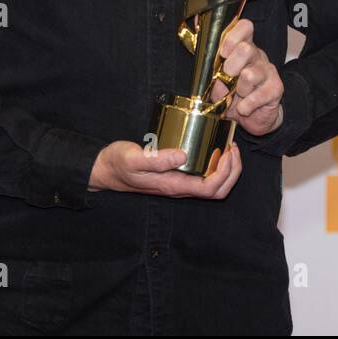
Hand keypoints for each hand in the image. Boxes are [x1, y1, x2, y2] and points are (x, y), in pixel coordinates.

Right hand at [88, 140, 241, 198]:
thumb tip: (183, 155)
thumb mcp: (134, 158)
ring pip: (213, 186)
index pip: (211, 188)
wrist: (104, 171)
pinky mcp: (176, 176)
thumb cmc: (118, 163)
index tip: (227, 150)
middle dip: (232, 172)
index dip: (226, 172)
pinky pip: (203, 177)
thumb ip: (157, 158)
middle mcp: (179, 188)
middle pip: (218, 191)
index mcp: (173, 185)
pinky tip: (212, 148)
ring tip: (227, 147)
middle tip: (232, 147)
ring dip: (227, 169)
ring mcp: (178, 184)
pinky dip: (215, 165)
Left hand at [206, 17, 283, 137]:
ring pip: (250, 74)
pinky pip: (258, 96)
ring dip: (239, 90)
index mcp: (242, 48)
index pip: (244, 27)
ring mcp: (268, 71)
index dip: (232, 37)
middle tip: (227, 79)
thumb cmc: (233, 95)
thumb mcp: (218, 84)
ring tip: (239, 96)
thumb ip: (212, 76)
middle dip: (230, 68)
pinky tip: (244, 108)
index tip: (223, 53)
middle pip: (245, 49)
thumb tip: (211, 75)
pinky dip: (246, 106)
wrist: (252, 118)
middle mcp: (257, 56)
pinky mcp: (276, 88)